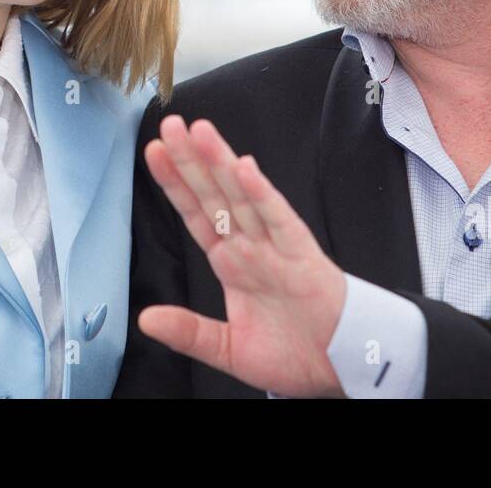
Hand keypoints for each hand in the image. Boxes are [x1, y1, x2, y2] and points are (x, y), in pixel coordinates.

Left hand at [138, 115, 348, 397]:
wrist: (344, 366)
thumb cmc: (295, 353)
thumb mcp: (228, 349)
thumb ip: (189, 332)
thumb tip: (145, 319)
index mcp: (232, 264)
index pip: (197, 214)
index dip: (175, 184)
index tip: (154, 152)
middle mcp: (250, 247)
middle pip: (214, 195)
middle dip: (191, 160)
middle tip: (169, 124)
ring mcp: (275, 247)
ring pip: (242, 197)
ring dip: (221, 163)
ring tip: (199, 132)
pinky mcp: (302, 254)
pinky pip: (279, 219)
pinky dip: (262, 194)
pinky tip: (245, 169)